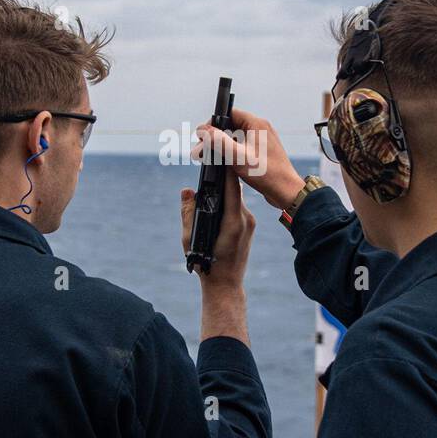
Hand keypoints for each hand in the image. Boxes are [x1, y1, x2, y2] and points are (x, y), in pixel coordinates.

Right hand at [180, 170, 253, 343]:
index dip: (225, 169)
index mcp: (233, 221)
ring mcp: (249, 222)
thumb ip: (188, 212)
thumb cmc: (206, 263)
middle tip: (212, 159)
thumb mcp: (190, 238)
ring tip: (212, 175)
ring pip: (236, 197)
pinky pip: (238, 206)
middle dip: (223, 176)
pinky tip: (217, 196)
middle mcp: (245, 219)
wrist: (226, 284)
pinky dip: (228, 199)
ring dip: (225, 188)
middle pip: (234, 189)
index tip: (219, 153)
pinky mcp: (248, 226)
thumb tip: (187, 190)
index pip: (231, 187)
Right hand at [191, 107, 305, 210]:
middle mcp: (261, 129)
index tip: (204, 135)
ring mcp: (262, 141)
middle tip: (204, 150)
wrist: (286, 191)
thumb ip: (219, 141)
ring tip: (211, 158)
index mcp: (257, 125)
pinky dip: (232, 152)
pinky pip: (243, 146)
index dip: (214, 122)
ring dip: (223, 146)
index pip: (230, 113)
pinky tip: (225, 163)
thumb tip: (203, 129)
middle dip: (216, 136)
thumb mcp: (238, 157)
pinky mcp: (262, 152)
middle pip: (232, 125)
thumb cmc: (267, 174)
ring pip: (236, 137)